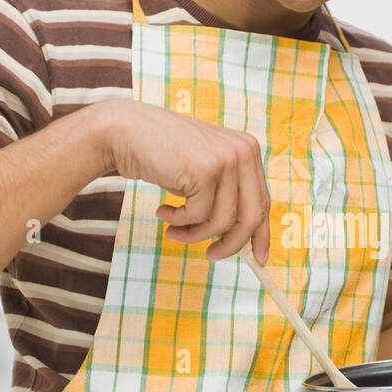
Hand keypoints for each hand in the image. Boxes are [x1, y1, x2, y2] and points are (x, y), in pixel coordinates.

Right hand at [97, 98, 269, 262]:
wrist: (127, 132)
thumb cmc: (164, 157)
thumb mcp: (204, 173)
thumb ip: (226, 196)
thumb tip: (242, 239)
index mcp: (248, 151)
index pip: (263, 201)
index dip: (261, 234)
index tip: (259, 258)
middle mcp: (244, 152)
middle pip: (251, 216)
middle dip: (231, 244)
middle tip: (210, 256)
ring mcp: (226, 160)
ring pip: (222, 221)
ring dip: (194, 234)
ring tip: (173, 232)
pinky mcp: (205, 171)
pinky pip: (198, 216)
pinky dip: (178, 221)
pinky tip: (162, 211)